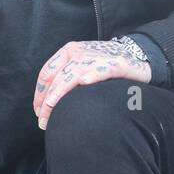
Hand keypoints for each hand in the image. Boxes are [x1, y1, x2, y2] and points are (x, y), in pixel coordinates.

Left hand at [33, 39, 151, 129]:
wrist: (135, 55)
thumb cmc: (104, 64)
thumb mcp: (80, 64)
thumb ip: (65, 77)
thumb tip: (46, 102)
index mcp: (69, 51)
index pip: (46, 73)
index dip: (39, 94)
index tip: (38, 111)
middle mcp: (79, 53)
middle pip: (56, 79)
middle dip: (46, 102)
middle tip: (43, 122)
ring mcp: (96, 58)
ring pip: (72, 77)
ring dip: (59, 95)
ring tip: (52, 110)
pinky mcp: (115, 65)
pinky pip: (101, 71)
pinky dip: (92, 76)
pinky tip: (84, 83)